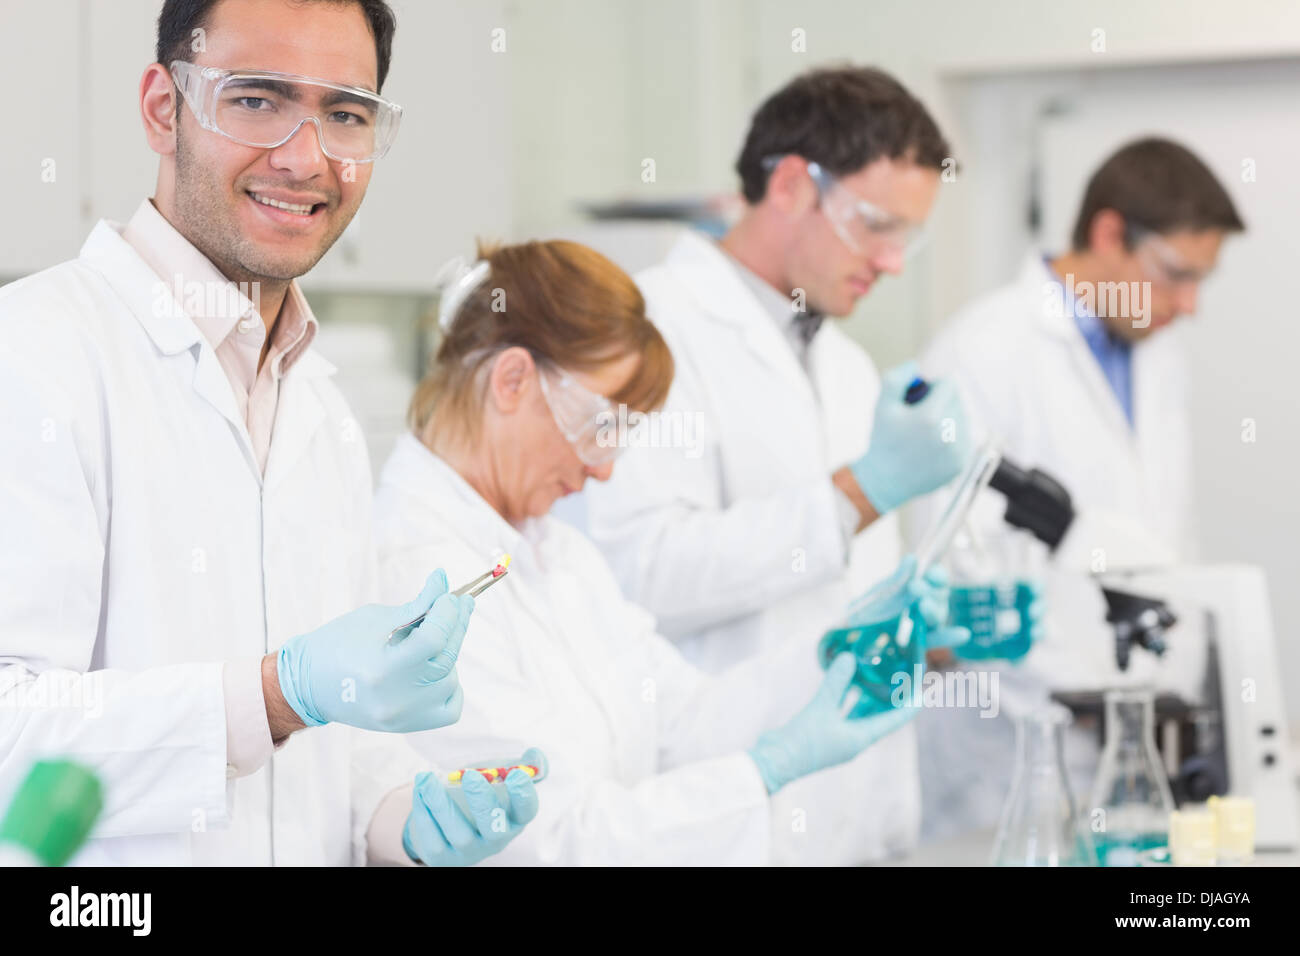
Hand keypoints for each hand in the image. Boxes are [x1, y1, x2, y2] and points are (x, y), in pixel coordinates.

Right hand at [276, 570, 472, 731]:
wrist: (309, 684)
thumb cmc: (337, 644)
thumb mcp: (374, 619)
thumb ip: (415, 605)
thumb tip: (443, 583)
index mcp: (382, 668)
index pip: (433, 639)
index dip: (447, 612)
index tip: (449, 595)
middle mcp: (396, 699)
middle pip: (446, 658)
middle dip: (456, 625)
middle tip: (459, 604)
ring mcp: (404, 717)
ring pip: (451, 679)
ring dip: (448, 654)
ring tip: (430, 640)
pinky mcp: (408, 725)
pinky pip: (449, 707)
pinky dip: (450, 685)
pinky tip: (434, 669)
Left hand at [403, 752, 542, 865]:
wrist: (451, 826)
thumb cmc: (483, 798)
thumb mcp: (501, 781)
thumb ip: (522, 765)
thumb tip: (534, 754)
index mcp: (514, 818)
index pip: (527, 811)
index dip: (524, 796)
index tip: (516, 775)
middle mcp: (495, 838)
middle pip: (494, 828)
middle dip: (482, 802)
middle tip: (469, 775)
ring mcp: (469, 851)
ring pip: (458, 833)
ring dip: (441, 803)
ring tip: (426, 778)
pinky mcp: (442, 857)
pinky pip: (432, 837)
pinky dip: (423, 812)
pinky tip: (419, 790)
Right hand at [748, 654, 918, 794]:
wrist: (774, 762)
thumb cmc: (802, 740)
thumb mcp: (821, 707)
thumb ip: (836, 682)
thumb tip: (848, 657)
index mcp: (861, 738)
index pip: (895, 720)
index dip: (911, 704)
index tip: (926, 689)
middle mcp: (855, 739)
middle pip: (881, 717)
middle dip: (892, 699)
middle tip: (902, 678)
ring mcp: (839, 738)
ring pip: (862, 715)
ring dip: (871, 698)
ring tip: (879, 678)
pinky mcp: (825, 734)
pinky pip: (845, 713)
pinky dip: (849, 699)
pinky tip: (846, 685)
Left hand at [846, 555, 970, 651]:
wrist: (849, 635)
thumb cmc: (866, 611)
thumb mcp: (879, 593)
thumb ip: (896, 579)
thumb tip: (912, 558)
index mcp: (915, 586)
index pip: (934, 577)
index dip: (937, 574)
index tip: (931, 572)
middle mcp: (923, 603)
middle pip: (938, 595)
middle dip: (930, 590)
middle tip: (915, 587)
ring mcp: (924, 623)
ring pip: (937, 615)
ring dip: (934, 610)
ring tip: (923, 606)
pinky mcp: (921, 643)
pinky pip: (937, 639)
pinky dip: (950, 636)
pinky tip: (963, 634)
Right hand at [849, 361, 971, 513]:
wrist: (885, 480)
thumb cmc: (883, 441)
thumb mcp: (882, 405)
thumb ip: (896, 379)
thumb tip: (914, 366)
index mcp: (930, 417)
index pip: (950, 385)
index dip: (932, 387)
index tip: (920, 398)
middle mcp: (948, 434)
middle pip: (957, 400)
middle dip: (941, 402)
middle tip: (920, 415)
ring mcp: (957, 451)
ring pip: (962, 418)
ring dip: (948, 418)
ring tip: (925, 430)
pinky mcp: (961, 463)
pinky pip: (964, 438)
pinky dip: (952, 436)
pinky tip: (932, 444)